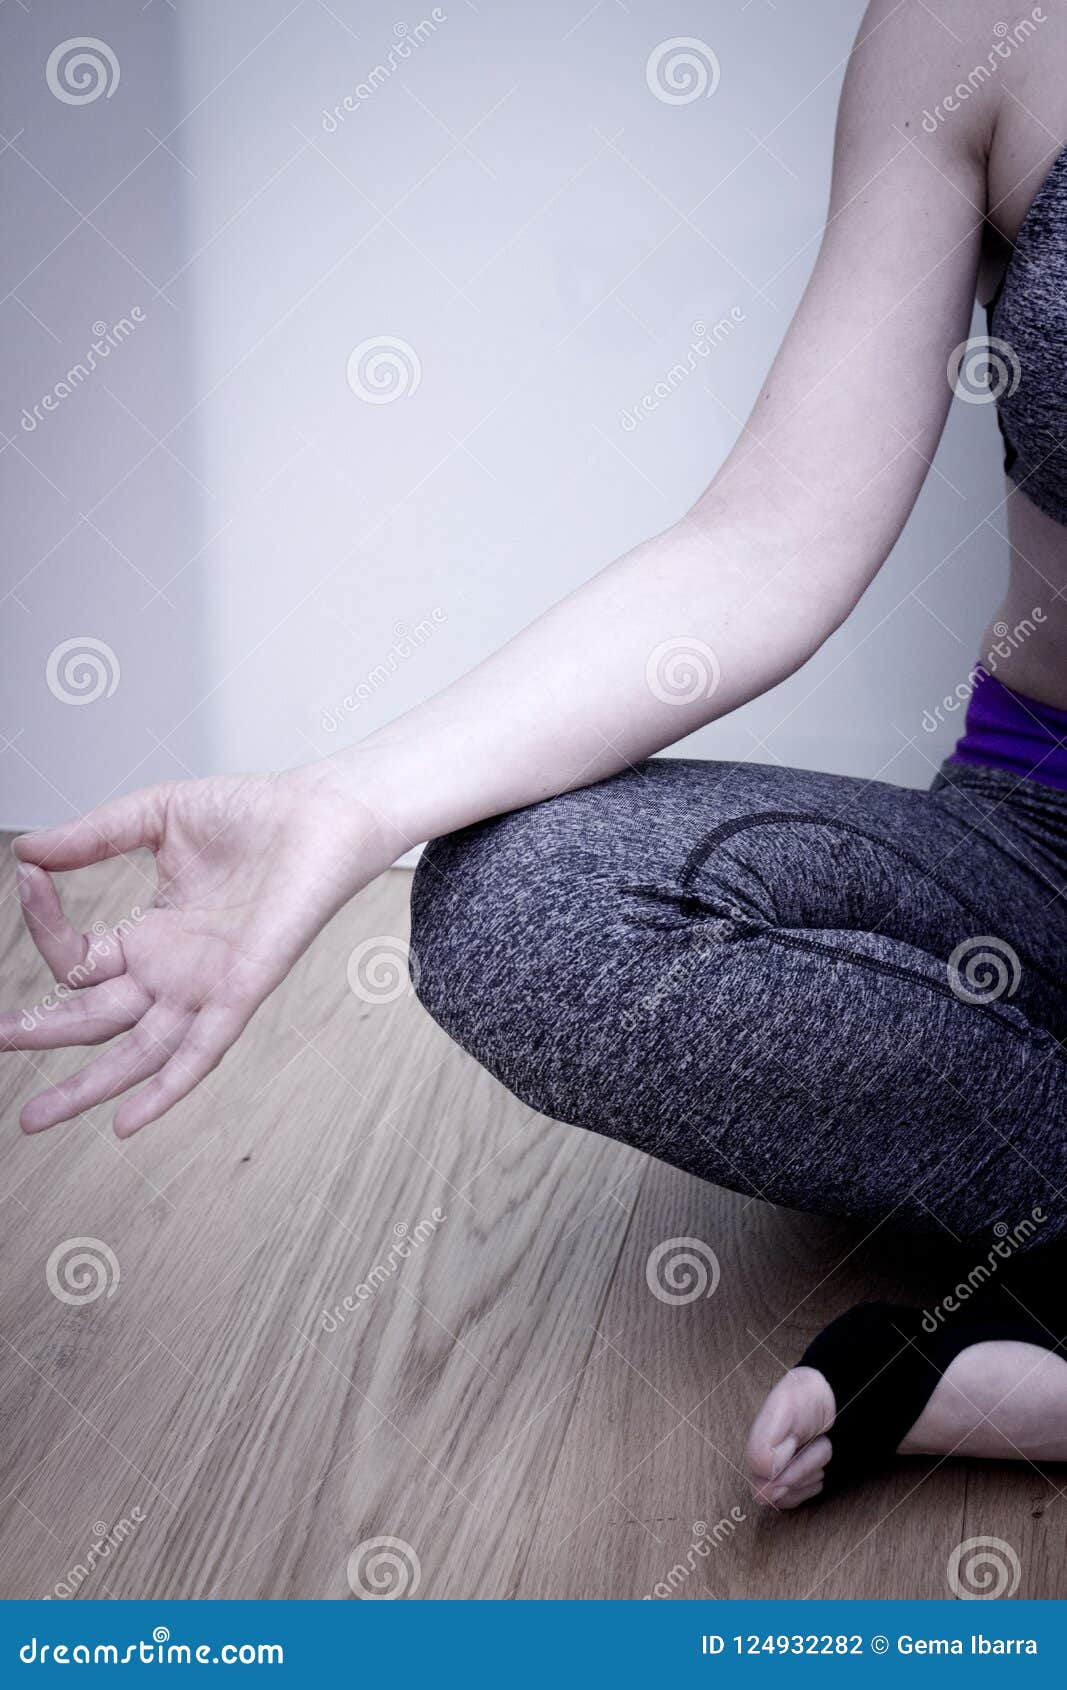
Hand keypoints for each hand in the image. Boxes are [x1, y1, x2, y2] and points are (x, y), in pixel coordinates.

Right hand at [2, 765, 396, 1137]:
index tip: (28, 878)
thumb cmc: (254, 813)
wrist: (323, 812)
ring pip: (136, 1053)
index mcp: (151, 936)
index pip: (76, 959)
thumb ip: (92, 837)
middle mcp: (174, 970)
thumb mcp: (155, 817)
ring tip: (35, 1117)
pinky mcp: (242, 990)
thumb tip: (26, 854)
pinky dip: (167, 1088)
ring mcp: (206, 987)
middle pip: (94, 1021)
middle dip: (43, 1037)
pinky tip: (127, 1123)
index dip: (45, 925)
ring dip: (87, 1088)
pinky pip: (201, 1051)